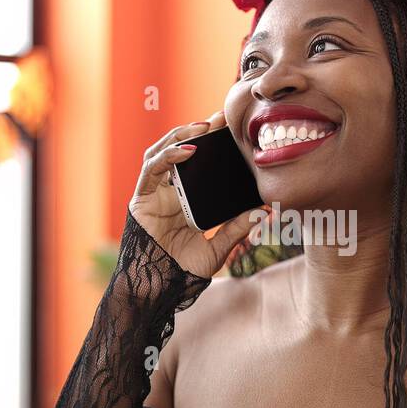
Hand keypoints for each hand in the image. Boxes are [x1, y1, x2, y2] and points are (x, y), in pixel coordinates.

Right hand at [128, 111, 262, 278]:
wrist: (159, 291)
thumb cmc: (184, 272)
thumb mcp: (218, 249)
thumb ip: (236, 230)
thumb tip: (265, 211)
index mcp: (187, 199)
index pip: (201, 164)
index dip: (215, 145)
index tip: (236, 129)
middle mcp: (170, 191)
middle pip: (182, 151)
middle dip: (199, 131)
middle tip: (222, 117)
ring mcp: (154, 193)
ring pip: (163, 152)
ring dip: (182, 135)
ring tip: (205, 127)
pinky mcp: (141, 198)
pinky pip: (151, 169)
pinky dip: (168, 156)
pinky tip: (187, 150)